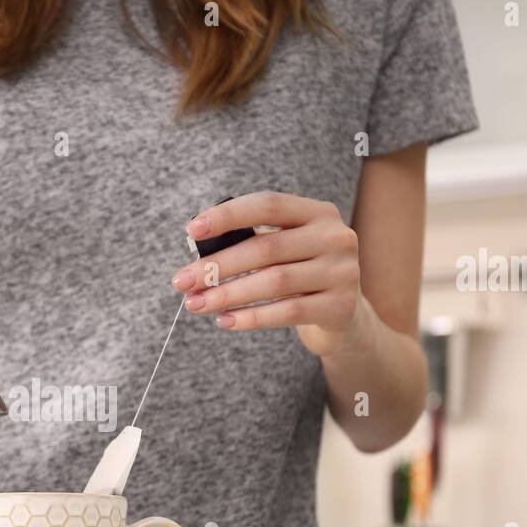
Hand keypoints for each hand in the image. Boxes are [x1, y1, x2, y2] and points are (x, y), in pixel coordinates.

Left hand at [172, 192, 369, 356]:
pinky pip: (288, 312)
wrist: (344, 315)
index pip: (268, 205)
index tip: (191, 231)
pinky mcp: (341, 306)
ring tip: (196, 304)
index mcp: (317, 213)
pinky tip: (225, 321)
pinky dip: (251, 318)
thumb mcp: (284, 251)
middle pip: (266, 248)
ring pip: (274, 282)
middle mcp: (335, 237)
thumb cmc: (300, 275)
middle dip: (217, 266)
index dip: (228, 215)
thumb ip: (253, 244)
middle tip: (182, 282)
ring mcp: (342, 271)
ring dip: (228, 295)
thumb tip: (198, 260)